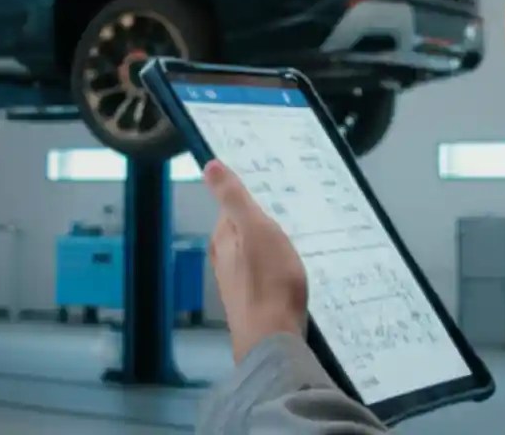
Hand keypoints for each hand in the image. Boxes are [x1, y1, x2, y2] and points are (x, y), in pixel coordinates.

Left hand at [203, 160, 308, 362]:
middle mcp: (224, 259)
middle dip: (261, 220)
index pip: (232, 206)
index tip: (273, 186)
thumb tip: (208, 165)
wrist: (273, 339)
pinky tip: (291, 269)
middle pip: (243, 230)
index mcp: (223, 238)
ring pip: (253, 252)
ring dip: (270, 244)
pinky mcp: (253, 301)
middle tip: (291, 208)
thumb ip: (233, 198)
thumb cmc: (267, 280)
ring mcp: (237, 282)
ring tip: (296, 235)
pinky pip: (263, 272)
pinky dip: (275, 265)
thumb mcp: (255, 229)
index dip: (251, 196)